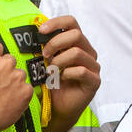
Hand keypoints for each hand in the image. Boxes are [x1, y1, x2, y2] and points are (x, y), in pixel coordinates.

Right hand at [0, 43, 33, 131]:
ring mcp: (17, 78)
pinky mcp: (25, 92)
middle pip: (9, 60)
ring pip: (19, 74)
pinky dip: (21, 94)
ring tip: (2, 92)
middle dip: (3, 69)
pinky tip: (10, 99)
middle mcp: (6, 64)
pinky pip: (27, 88)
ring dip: (13, 81)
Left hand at [39, 15, 100, 131]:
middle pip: (76, 34)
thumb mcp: (48, 61)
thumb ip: (48, 46)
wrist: (58, 109)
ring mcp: (94, 67)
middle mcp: (88, 52)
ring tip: (51, 71)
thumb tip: (36, 31)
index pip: (72, 23)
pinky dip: (67, 74)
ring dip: (59, 61)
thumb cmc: (53, 84)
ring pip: (77, 52)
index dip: (56, 23)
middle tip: (44, 55)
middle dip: (55, 43)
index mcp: (78, 44)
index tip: (41, 30)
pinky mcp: (94, 81)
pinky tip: (61, 80)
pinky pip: (81, 71)